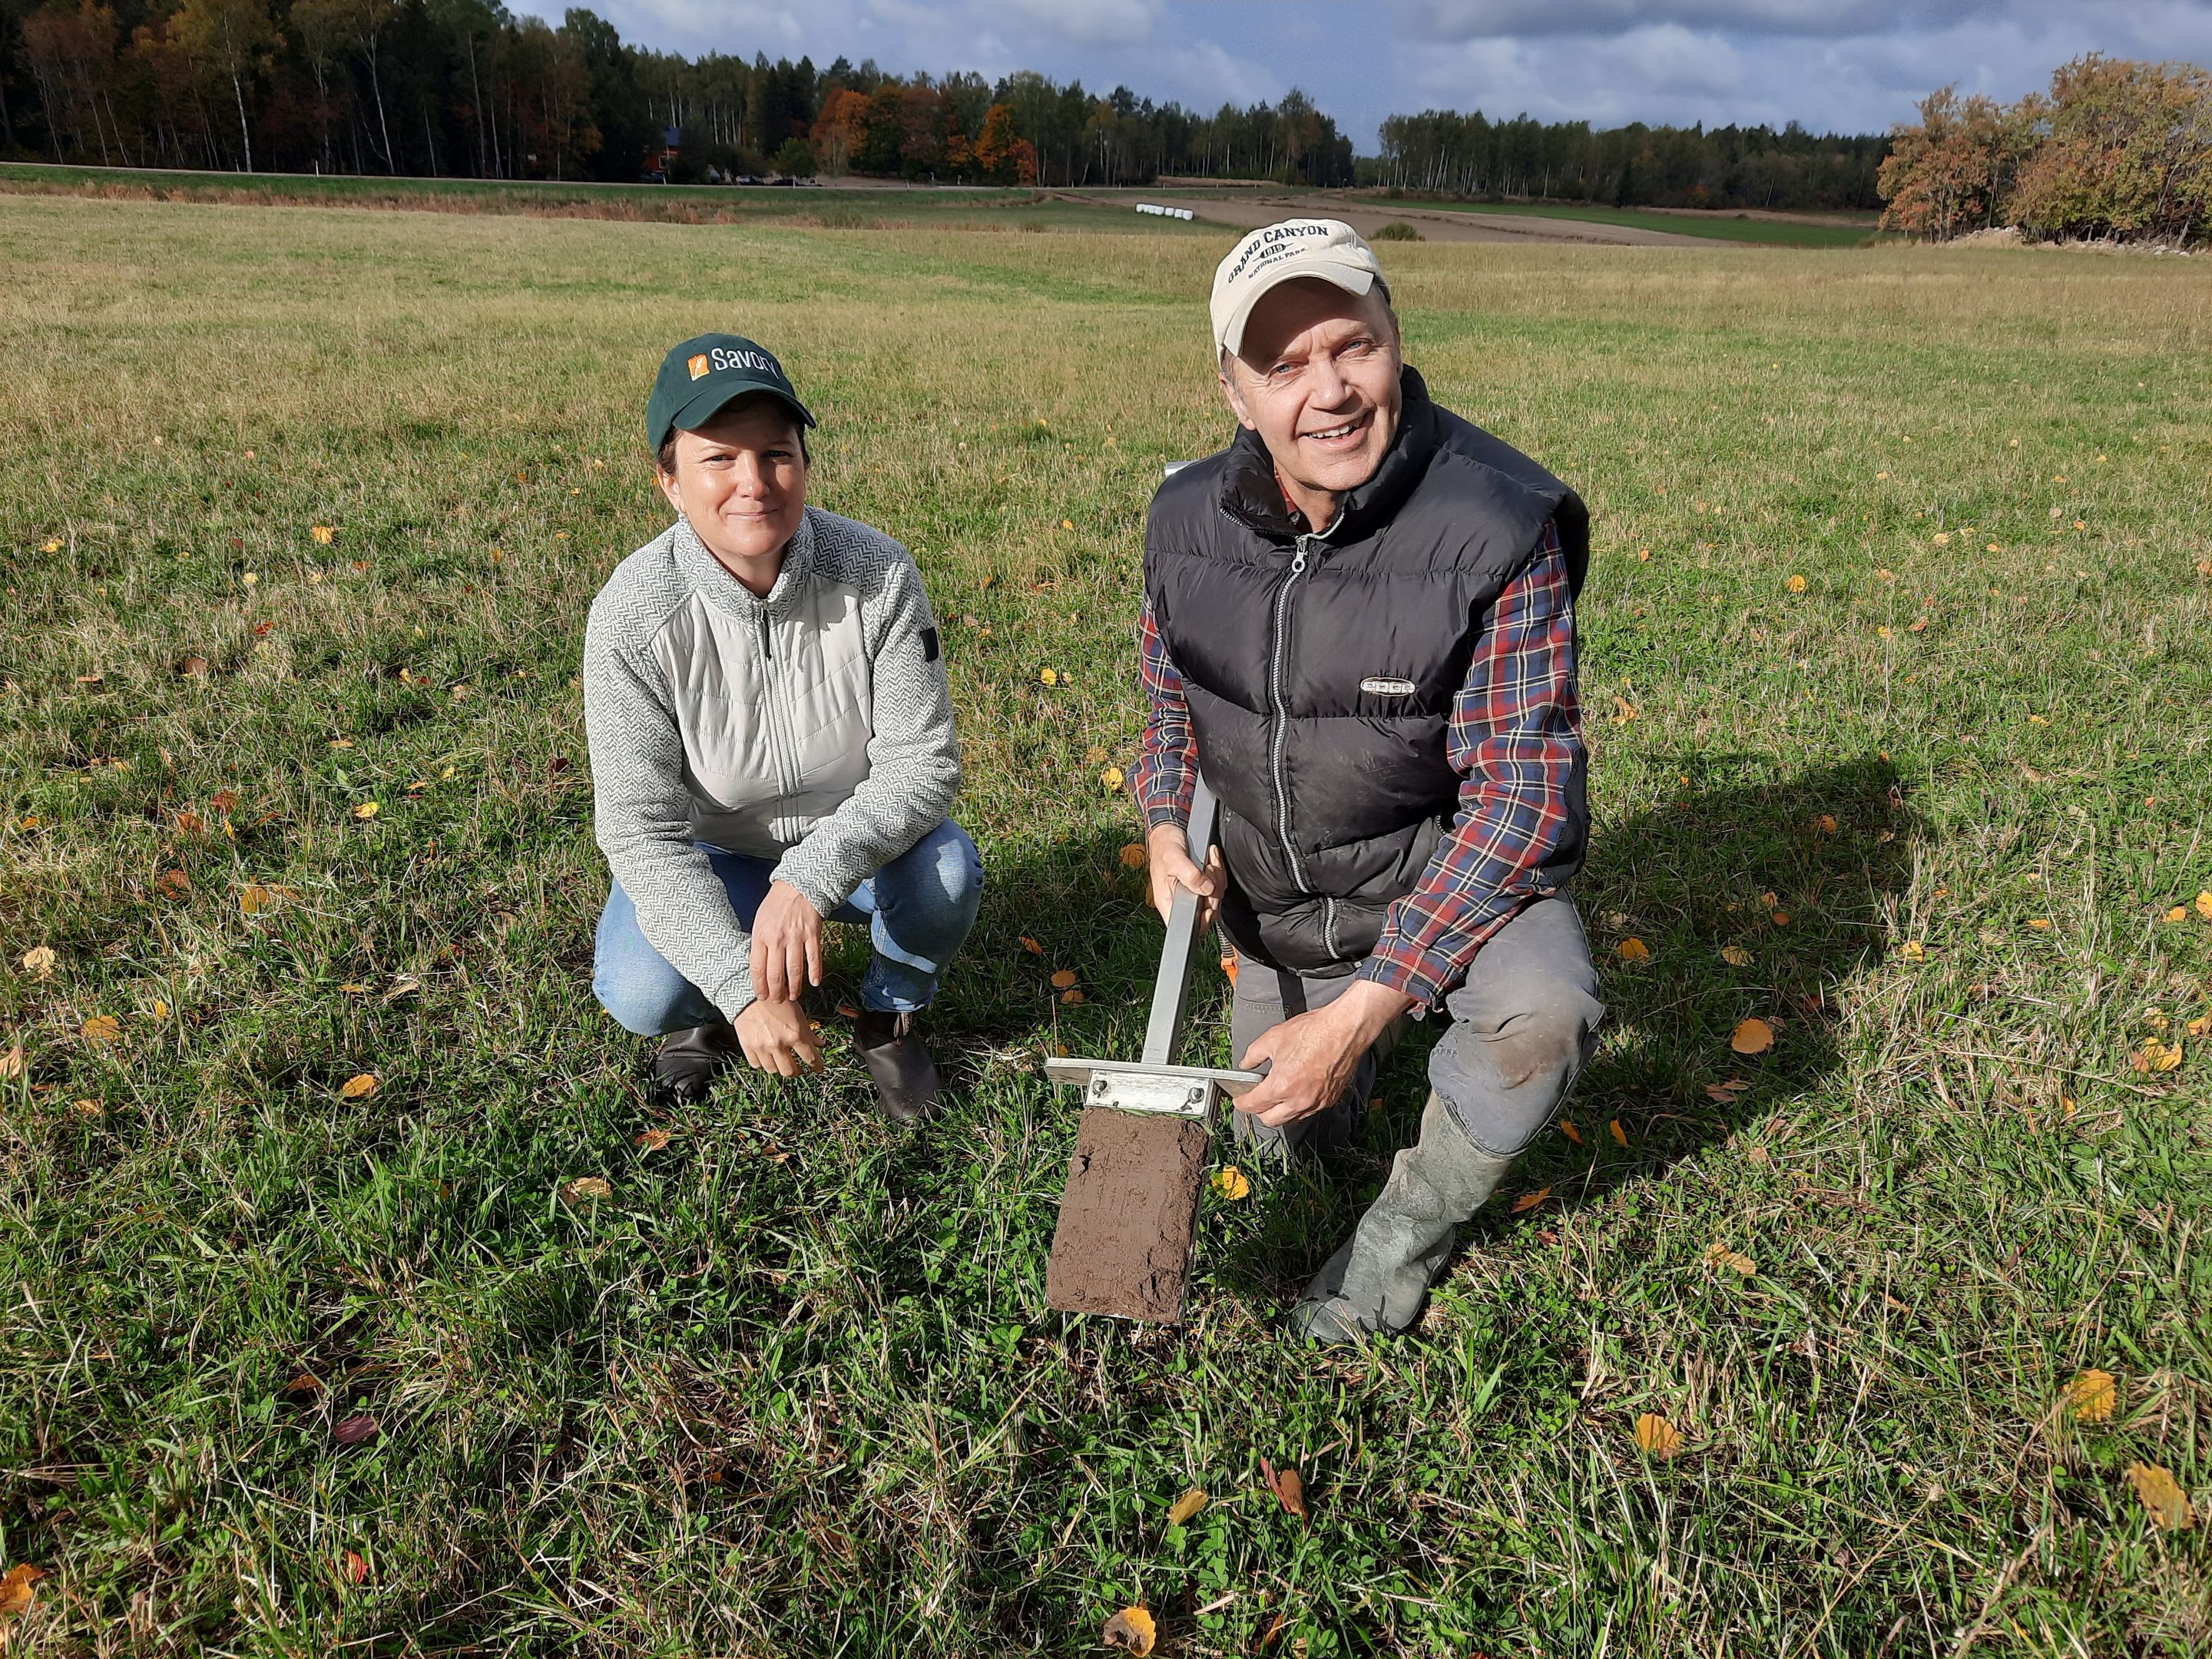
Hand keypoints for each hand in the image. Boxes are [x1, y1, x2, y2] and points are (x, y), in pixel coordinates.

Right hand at [734, 997, 823, 1076]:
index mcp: (794, 1034)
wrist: (750, 993)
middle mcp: (778, 1043)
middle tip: (799, 1069)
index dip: (817, 1066)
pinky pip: (756, 1065)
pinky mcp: (747, 1046)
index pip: (810, 1058)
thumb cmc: (777, 1000)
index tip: (818, 1068)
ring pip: (773, 1070)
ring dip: (780, 1069)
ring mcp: (761, 1046)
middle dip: (797, 1072)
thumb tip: (821, 1044)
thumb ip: (809, 1032)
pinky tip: (767, 1059)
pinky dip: (763, 1065)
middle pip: (789, 1071)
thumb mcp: (798, 1013)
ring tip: (783, 1063)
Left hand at [749, 880, 823, 1002]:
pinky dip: (815, 973)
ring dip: (794, 987)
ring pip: (794, 970)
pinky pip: (814, 959)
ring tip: (792, 996)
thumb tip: (759, 967)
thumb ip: (759, 943)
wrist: (798, 886)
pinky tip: (814, 983)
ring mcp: (796, 937)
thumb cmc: (776, 904)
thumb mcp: (759, 921)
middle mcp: (777, 939)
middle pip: (775, 974)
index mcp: (760, 935)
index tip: (762, 997)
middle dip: (776, 992)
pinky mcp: (812, 935)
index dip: (759, 986)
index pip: (757, 968)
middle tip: (777, 1001)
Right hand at [1146, 821, 1223, 932]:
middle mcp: (1181, 900)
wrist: (1168, 832)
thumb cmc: (1164, 846)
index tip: (1207, 907)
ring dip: (1218, 877)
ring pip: (1216, 897)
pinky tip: (1211, 860)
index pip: (1186, 926)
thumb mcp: (1174, 858)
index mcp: (1168, 901)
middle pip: (1207, 910)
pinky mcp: (1202, 884)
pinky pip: (1219, 885)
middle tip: (1208, 870)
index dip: (1201, 922)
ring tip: (1208, 861)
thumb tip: (1206, 889)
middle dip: (1214, 890)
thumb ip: (1190, 875)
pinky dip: (1219, 871)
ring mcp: (1193, 893)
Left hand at [1236, 980, 1416, 1128]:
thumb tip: (1246, 1064)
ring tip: (1276, 1095)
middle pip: (1271, 1120)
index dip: (1241, 1103)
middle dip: (1259, 1111)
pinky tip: (1296, 1092)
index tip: (1239, 1100)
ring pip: (1290, 1118)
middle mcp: (1298, 1100)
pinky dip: (1298, 1106)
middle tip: (1255, 1099)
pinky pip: (1308, 1111)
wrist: (1345, 1030)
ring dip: (1279, 1111)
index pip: (1254, 1105)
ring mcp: (1316, 1102)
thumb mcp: (1273, 1038)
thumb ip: (1253, 1055)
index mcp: (1281, 1086)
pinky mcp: (1329, 1099)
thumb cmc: (1314, 1031)